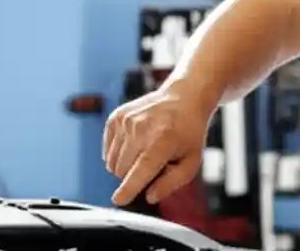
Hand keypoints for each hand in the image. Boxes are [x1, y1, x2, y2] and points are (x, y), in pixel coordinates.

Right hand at [102, 78, 216, 206]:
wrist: (183, 98)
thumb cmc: (188, 133)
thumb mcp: (191, 161)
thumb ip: (172, 183)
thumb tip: (149, 197)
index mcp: (163, 141)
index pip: (140, 170)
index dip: (129, 188)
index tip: (119, 200)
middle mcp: (141, 129)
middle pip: (122, 171)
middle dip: (133, 177)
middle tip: (152, 164)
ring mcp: (126, 121)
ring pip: (112, 163)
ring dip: (125, 166)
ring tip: (145, 151)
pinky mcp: (116, 117)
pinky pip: (107, 150)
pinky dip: (118, 154)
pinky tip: (135, 144)